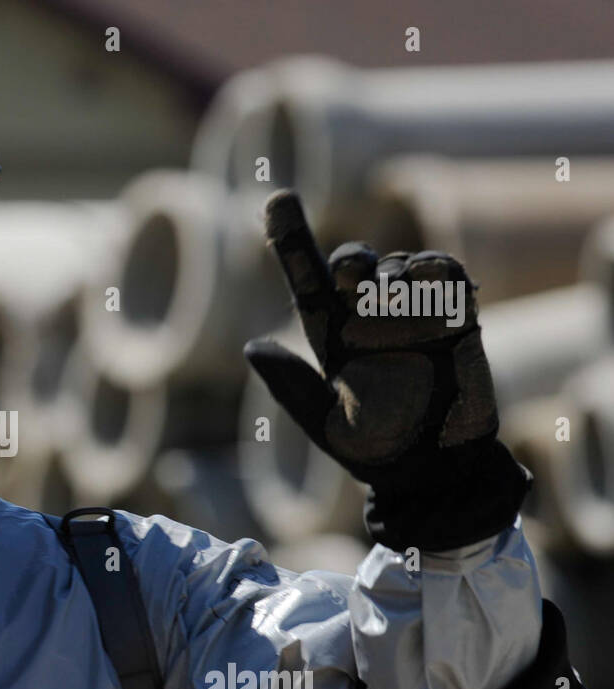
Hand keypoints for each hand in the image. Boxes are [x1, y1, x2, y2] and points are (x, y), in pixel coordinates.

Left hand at [244, 190, 529, 550]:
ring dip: (393, 271)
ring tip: (393, 300)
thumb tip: (251, 346)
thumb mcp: (327, 427)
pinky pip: (446, 276)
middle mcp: (367, 320)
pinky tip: (433, 288)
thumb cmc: (377, 454)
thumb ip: (293, 387)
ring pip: (398, 265)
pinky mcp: (456, 319)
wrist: (438, 473)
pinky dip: (439, 271)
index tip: (278, 196)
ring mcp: (412, 316)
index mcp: (330, 339)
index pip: (306, 281)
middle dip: (350, 258)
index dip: (291, 239)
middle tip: (353, 272)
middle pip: (351, 264)